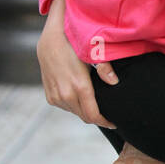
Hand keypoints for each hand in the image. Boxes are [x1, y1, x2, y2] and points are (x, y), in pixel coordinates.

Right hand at [37, 0, 117, 127]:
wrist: (50, 39)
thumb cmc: (74, 44)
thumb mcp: (92, 53)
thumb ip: (105, 68)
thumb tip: (114, 82)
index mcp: (79, 87)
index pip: (93, 115)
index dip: (105, 122)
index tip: (114, 124)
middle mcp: (66, 95)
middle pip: (84, 116)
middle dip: (97, 117)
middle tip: (108, 114)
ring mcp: (56, 96)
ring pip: (75, 112)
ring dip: (84, 111)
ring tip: (95, 103)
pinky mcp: (49, 96)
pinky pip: (65, 107)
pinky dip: (74, 106)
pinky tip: (80, 97)